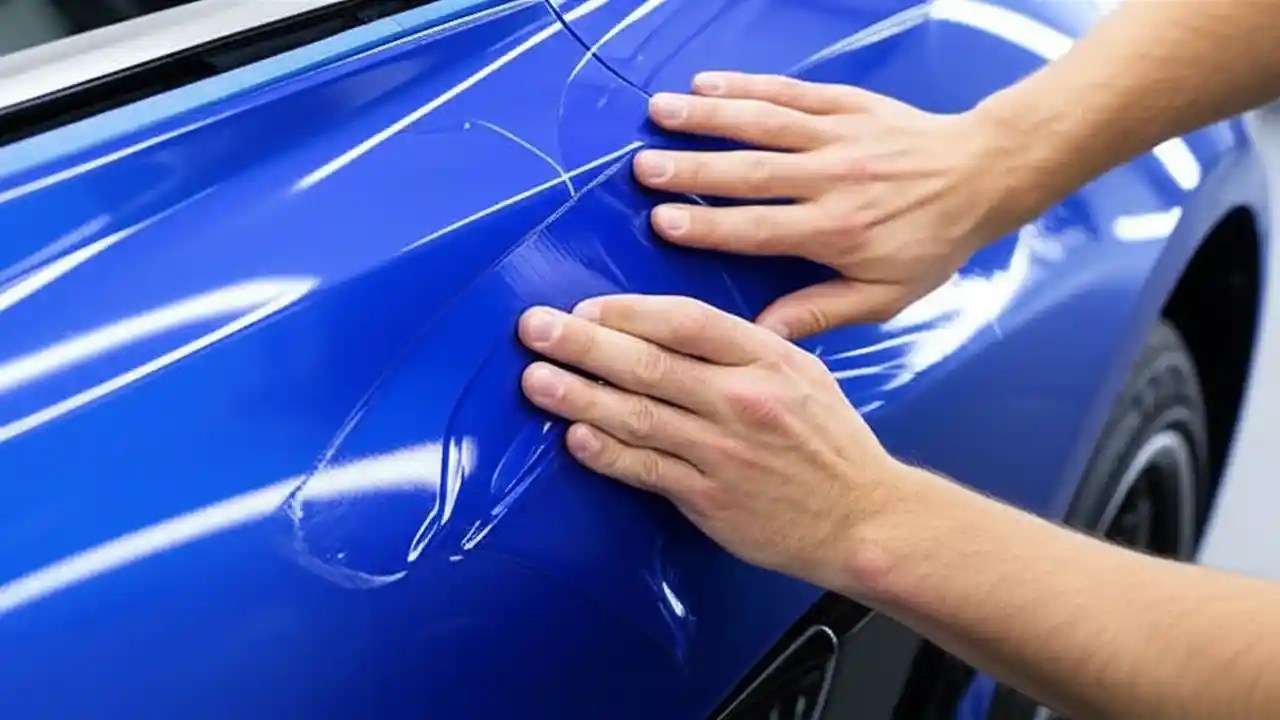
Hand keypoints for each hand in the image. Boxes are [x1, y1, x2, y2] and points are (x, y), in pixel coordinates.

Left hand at [517, 295, 917, 591]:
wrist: (864, 519)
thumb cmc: (830, 443)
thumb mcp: (803, 372)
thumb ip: (743, 346)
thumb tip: (672, 323)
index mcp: (767, 359)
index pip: (686, 322)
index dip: (629, 311)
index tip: (586, 307)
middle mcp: (743, 400)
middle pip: (650, 364)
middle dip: (583, 343)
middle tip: (534, 328)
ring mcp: (724, 452)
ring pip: (638, 416)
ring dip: (579, 396)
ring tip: (535, 380)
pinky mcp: (711, 498)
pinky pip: (647, 470)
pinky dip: (608, 454)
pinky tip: (575, 437)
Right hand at [634, 72, 1038, 337]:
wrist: (982, 176)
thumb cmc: (930, 243)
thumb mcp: (886, 296)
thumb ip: (821, 312)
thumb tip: (761, 332)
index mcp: (836, 231)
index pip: (758, 229)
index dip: (708, 226)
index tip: (661, 221)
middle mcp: (832, 179)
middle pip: (750, 173)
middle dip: (692, 168)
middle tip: (641, 166)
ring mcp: (838, 136)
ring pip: (763, 123)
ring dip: (708, 117)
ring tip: (657, 113)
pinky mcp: (847, 104)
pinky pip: (790, 92)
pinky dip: (748, 85)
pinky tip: (707, 83)